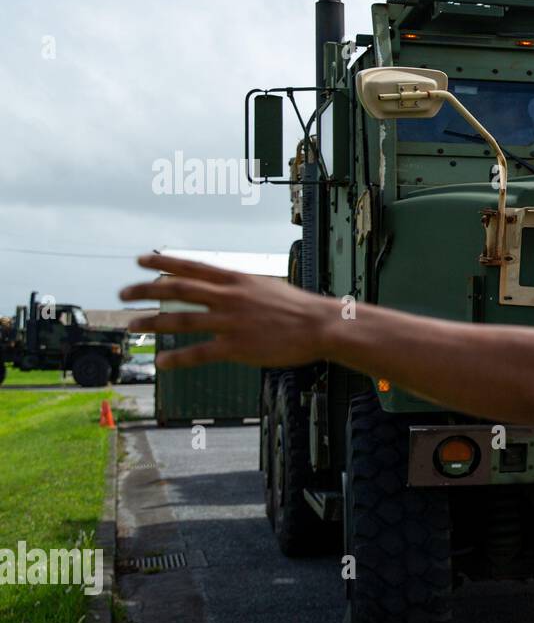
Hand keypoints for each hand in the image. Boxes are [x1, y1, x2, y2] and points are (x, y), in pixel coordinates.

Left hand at [119, 255, 334, 369]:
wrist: (321, 326)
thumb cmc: (299, 309)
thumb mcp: (267, 286)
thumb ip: (242, 286)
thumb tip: (226, 285)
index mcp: (236, 279)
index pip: (191, 266)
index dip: (162, 263)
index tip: (141, 261)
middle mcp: (228, 297)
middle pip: (177, 289)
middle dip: (145, 290)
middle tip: (123, 293)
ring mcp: (230, 321)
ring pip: (181, 319)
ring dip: (152, 322)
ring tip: (132, 325)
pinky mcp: (236, 346)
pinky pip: (199, 352)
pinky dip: (177, 358)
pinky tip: (162, 362)